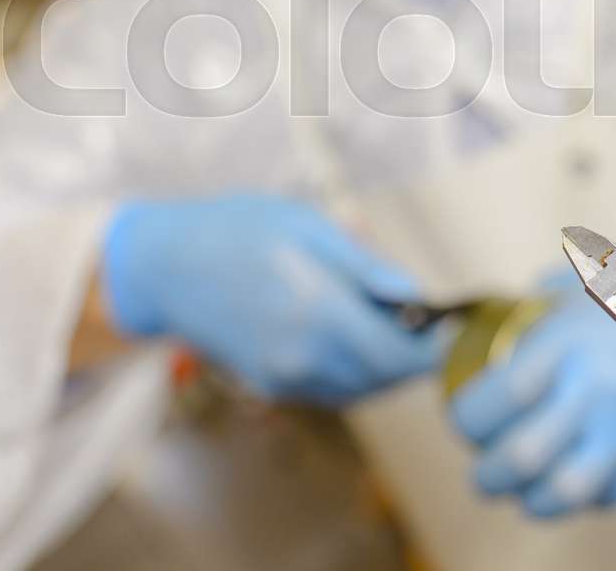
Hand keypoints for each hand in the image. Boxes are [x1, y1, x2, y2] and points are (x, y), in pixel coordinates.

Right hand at [102, 192, 439, 404]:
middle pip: (386, 376)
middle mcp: (303, 356)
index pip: (400, 355)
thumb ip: (366, 267)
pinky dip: (354, 369)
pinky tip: (349, 332)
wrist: (165, 266)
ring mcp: (285, 377)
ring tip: (383, 318)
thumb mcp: (310, 227)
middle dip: (413, 353)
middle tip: (422, 316)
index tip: (450, 324)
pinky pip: (333, 388)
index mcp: (319, 312)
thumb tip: (415, 296)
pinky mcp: (271, 385)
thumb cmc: (238, 232)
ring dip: (385, 363)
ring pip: (362, 387)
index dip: (434, 346)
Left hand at [448, 282, 615, 516]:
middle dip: (486, 470)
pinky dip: (568, 499)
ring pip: (550, 496)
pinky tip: (565, 478)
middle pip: (514, 457)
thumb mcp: (604, 280)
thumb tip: (514, 303)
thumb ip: (551, 293)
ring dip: (523, 496)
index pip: (494, 400)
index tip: (467, 416)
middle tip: (484, 464)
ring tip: (516, 485)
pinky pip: (593, 501)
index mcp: (570, 345)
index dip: (467, 418)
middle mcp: (593, 395)